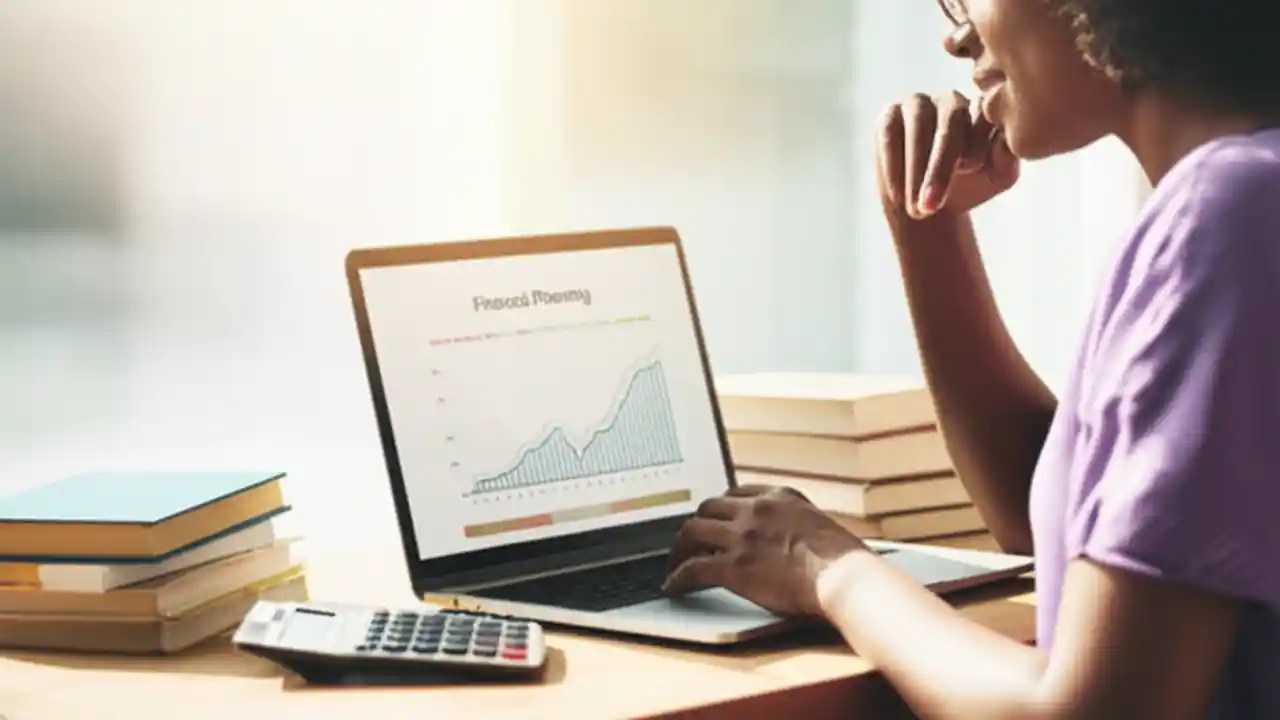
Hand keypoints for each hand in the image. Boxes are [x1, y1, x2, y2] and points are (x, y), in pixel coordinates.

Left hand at [662, 485, 867, 616]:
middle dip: (696, 523)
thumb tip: (797, 538)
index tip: (715, 517)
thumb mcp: (820, 524)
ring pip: (693, 531)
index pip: (736, 493)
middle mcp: (755, 510)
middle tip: (690, 540)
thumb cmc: (844, 560)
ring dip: (680, 548)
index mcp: (779, 497)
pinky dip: (678, 577)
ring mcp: (742, 536)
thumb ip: (799, 524)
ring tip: (675, 561)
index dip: (721, 508)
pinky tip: (673, 586)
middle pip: (708, 507)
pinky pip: (693, 568)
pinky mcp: (733, 566)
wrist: (843, 575)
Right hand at [876, 91, 1019, 220]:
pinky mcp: (889, 115)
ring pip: (919, 125)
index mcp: (983, 108)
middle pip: (949, 122)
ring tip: (917, 206)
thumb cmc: (970, 186)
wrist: (932, 204)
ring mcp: (918, 103)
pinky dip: (893, 166)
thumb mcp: (998, 175)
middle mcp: (951, 99)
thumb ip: (1008, 154)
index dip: (976, 142)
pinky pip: (890, 135)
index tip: (970, 170)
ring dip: (916, 169)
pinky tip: (897, 194)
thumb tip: (1007, 137)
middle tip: (933, 203)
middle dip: (940, 164)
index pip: (983, 115)